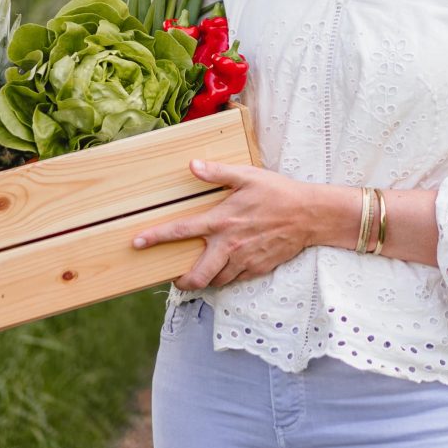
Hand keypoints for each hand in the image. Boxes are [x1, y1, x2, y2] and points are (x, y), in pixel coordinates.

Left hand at [132, 158, 310, 291]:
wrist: (310, 215)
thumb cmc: (278, 193)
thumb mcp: (247, 176)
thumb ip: (217, 172)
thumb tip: (192, 165)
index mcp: (221, 221)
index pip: (181, 231)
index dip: (156, 238)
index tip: (137, 243)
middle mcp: (229, 245)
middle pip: (196, 275)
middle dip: (181, 281)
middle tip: (174, 277)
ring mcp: (244, 261)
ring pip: (215, 282)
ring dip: (203, 280)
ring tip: (198, 272)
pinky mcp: (257, 269)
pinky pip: (234, 281)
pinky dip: (225, 278)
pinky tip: (225, 269)